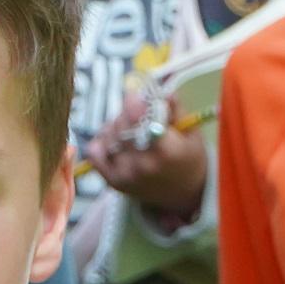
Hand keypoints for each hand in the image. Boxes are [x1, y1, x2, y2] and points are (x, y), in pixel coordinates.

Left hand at [89, 95, 206, 222]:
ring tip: (131, 129)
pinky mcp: (113, 181)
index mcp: (165, 151)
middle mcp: (143, 165)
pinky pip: (94, 152)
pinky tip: (116, 140)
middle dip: (128, 112)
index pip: (140, 118)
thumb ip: (174, 109)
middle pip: (122, 124)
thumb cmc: (188, 158)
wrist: (182, 194)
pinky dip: (102, 141)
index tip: (138, 95)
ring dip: (116, 125)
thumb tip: (158, 89)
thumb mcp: (190, 132)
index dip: (135, 102)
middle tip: (139, 113)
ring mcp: (125, 174)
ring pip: (107, 135)